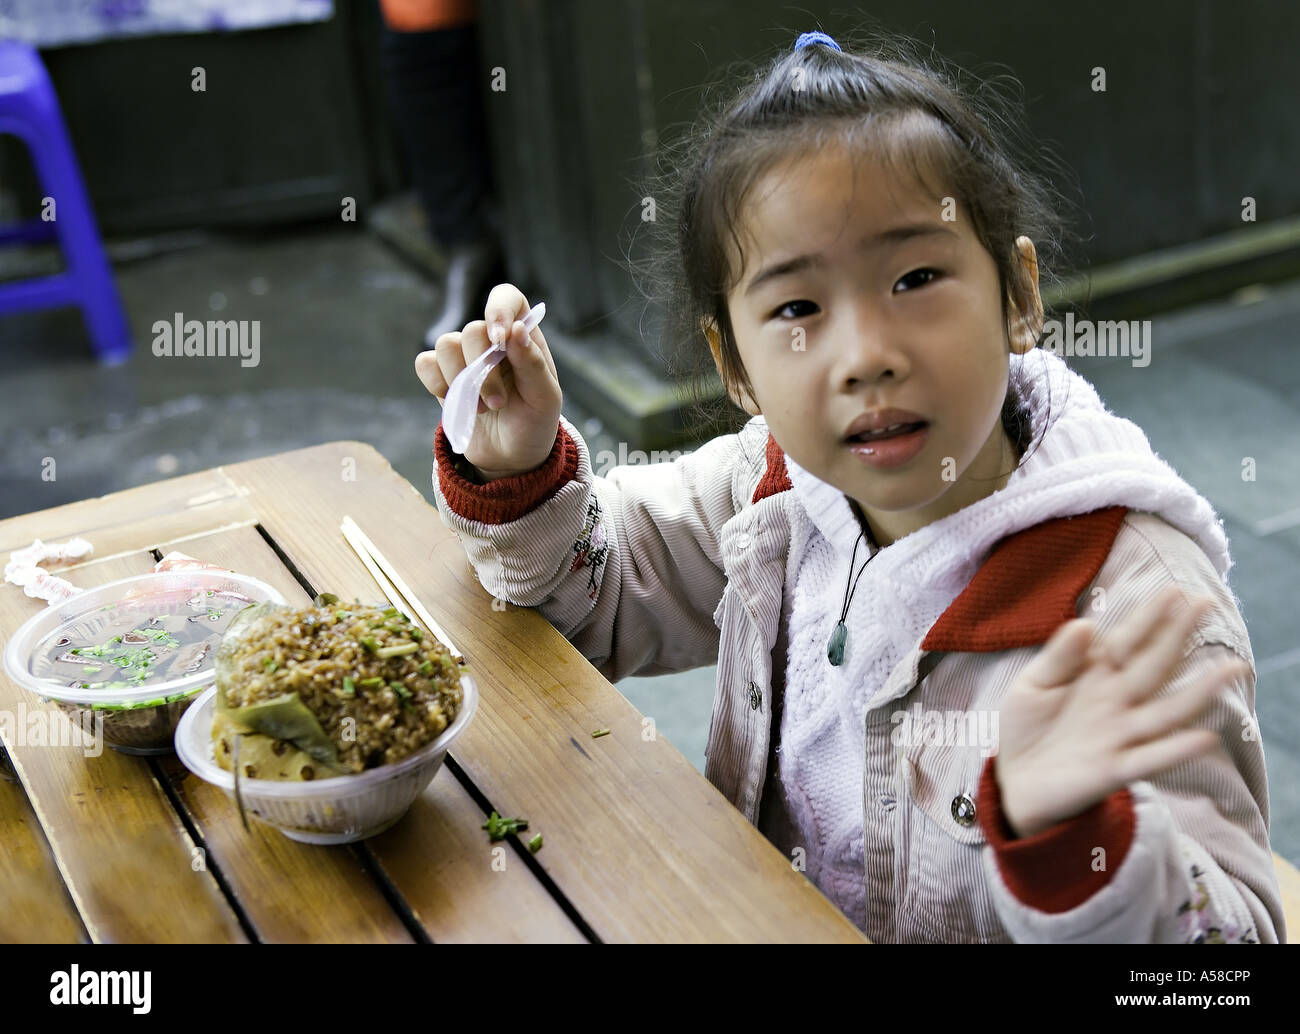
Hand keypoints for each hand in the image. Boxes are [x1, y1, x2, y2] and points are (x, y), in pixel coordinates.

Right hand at [415, 283, 563, 479]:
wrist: (511, 457)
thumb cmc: (534, 422)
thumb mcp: (545, 398)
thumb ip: (532, 363)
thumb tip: (515, 330)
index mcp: (521, 337)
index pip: (506, 297)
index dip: (498, 309)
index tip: (500, 338)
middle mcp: (491, 341)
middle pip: (471, 329)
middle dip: (482, 369)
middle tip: (498, 402)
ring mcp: (464, 357)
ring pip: (445, 345)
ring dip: (462, 381)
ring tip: (482, 409)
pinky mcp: (442, 376)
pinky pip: (425, 363)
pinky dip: (437, 384)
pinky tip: (456, 402)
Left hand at [994, 585, 1248, 837]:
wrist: (1013, 779)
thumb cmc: (1026, 726)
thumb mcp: (1032, 685)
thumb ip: (1059, 658)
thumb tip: (1085, 623)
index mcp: (1095, 675)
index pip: (1127, 640)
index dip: (1149, 616)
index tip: (1174, 590)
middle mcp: (1117, 701)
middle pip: (1154, 664)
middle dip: (1178, 634)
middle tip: (1207, 603)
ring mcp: (1120, 734)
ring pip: (1167, 710)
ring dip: (1199, 690)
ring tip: (1231, 667)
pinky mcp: (1115, 770)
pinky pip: (1150, 758)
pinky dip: (1176, 750)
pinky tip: (1204, 738)